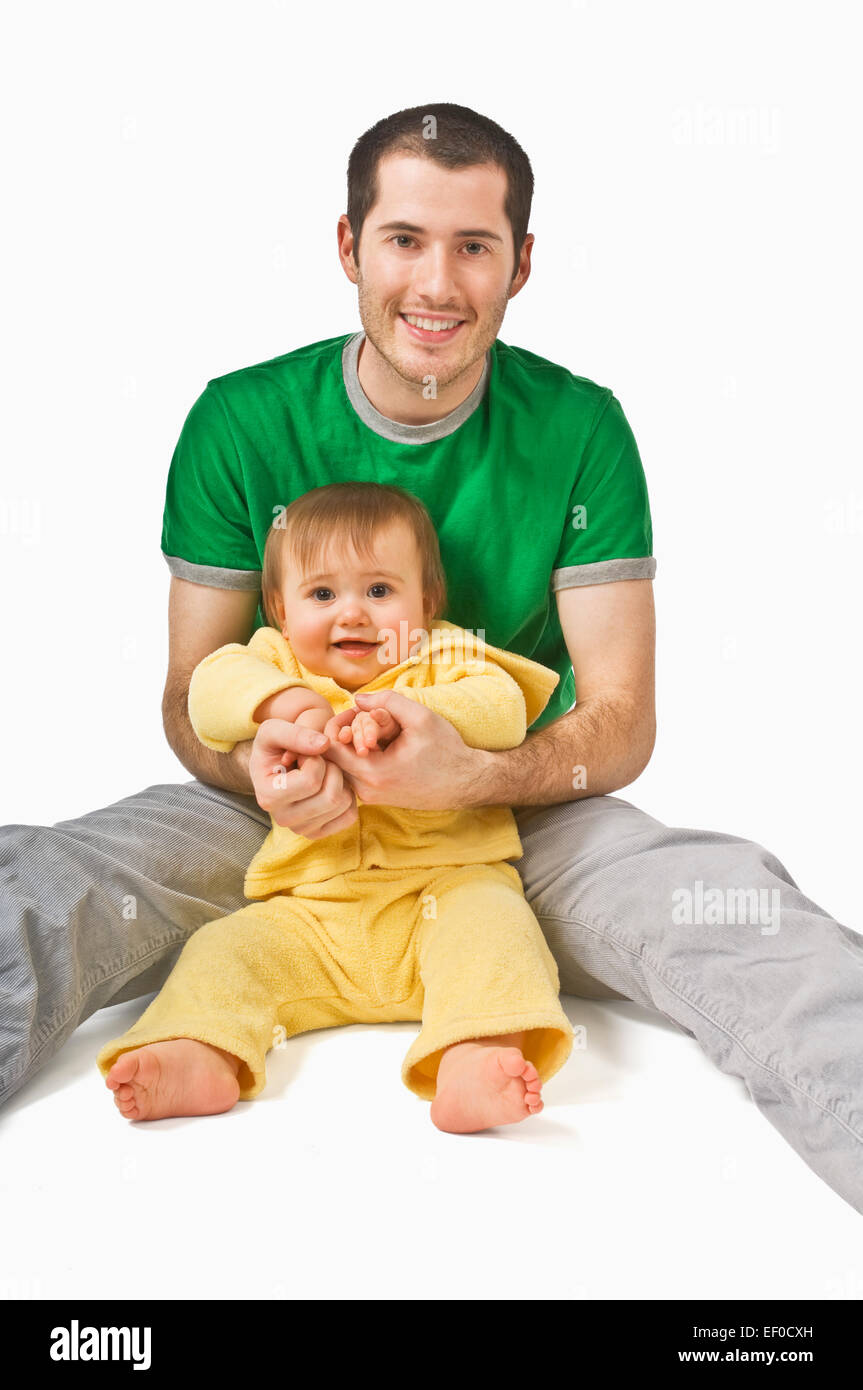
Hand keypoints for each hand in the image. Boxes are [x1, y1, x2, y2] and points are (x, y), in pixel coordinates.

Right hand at [249, 718, 357, 838]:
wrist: (275, 765)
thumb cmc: (274, 746)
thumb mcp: (274, 730)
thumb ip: (296, 734)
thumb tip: (325, 744)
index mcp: (268, 797)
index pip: (311, 780)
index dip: (316, 760)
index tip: (306, 754)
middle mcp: (283, 819)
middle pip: (331, 797)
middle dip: (332, 770)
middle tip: (320, 761)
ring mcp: (302, 829)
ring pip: (343, 805)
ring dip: (340, 780)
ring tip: (324, 771)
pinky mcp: (318, 832)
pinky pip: (349, 815)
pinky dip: (347, 795)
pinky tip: (331, 785)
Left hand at [321, 690, 490, 810]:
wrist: (465, 782)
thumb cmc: (446, 751)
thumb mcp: (420, 717)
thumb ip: (386, 701)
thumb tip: (357, 698)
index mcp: (373, 773)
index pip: (330, 747)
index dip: (338, 724)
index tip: (358, 712)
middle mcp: (366, 791)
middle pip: (334, 756)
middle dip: (346, 732)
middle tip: (367, 719)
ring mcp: (370, 797)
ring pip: (343, 765)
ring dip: (354, 744)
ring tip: (377, 732)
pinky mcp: (375, 797)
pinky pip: (355, 773)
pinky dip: (362, 755)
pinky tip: (382, 744)